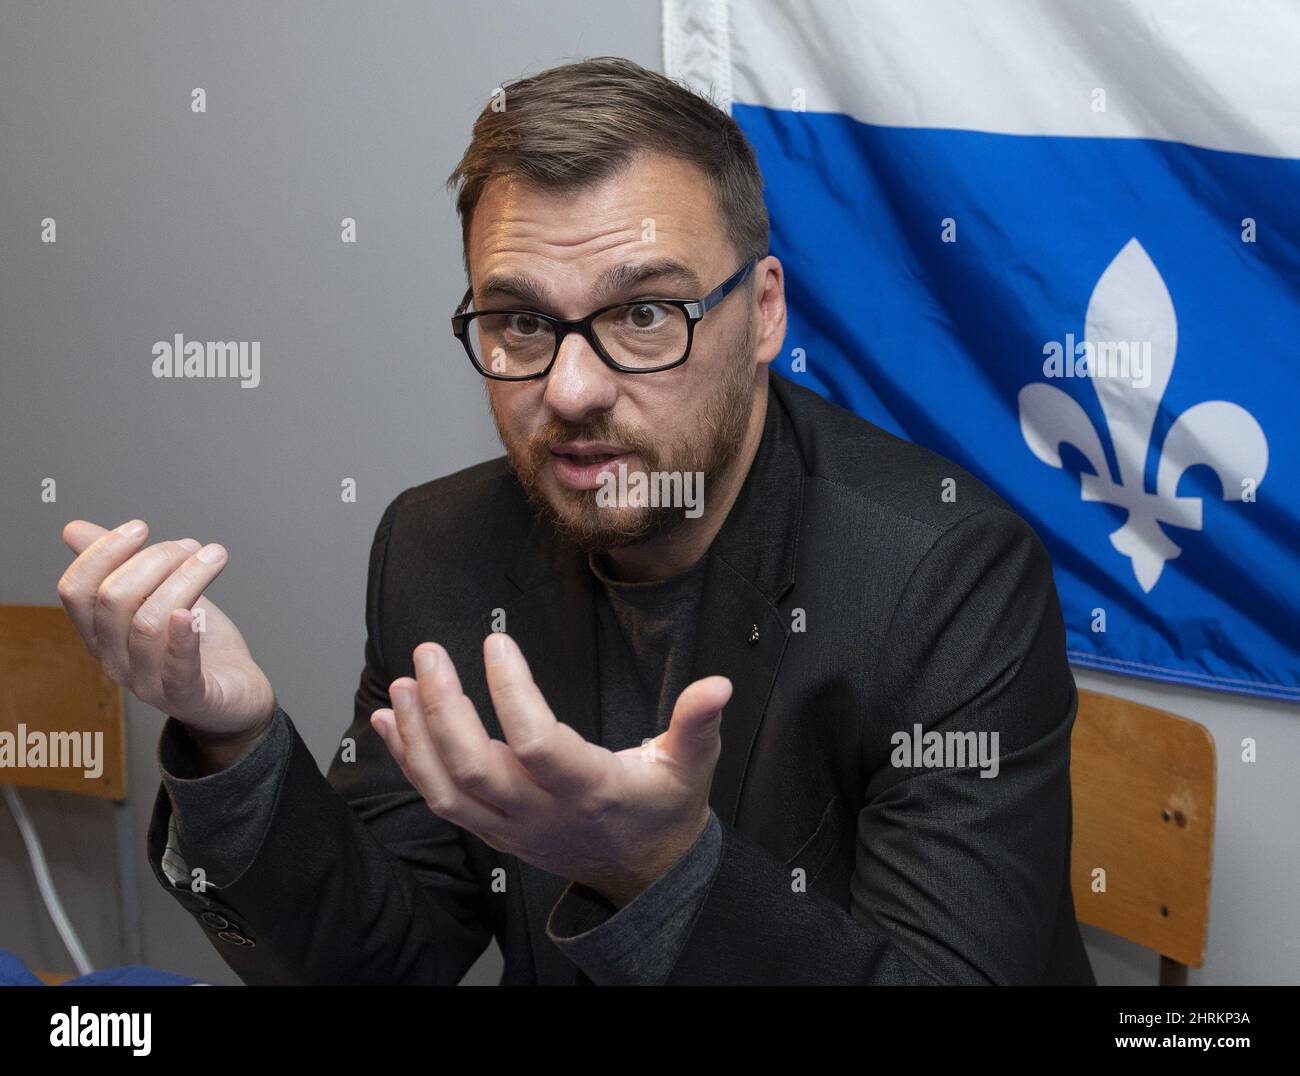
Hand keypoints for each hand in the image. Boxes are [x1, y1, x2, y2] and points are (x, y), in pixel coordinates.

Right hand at [57, 519, 275, 745]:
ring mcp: (147, 683)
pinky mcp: (187, 698)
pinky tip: (191, 614)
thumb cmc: (197, 644)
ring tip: (213, 557)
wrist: (236, 695)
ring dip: (185, 579)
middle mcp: (115, 660)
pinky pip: (176, 670)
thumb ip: (121, 566)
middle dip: (156, 560)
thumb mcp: (159, 597)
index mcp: (101, 634)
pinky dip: (182, 639)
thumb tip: (73, 530)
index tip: (141, 527)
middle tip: (192, 547)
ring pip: (148, 623)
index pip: (77, 590)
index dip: (103, 553)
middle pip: (114, 599)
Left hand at [370, 632, 730, 905]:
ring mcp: (513, 827)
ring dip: (417, 736)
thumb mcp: (692, 765)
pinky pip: (442, 799)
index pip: (538, 744)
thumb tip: (717, 684)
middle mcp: (543, 813)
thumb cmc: (664, 809)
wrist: (644, 873)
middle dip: (443, 709)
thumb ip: (697, 723)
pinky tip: (391, 720)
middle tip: (429, 655)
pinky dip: (409, 760)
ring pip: (448, 789)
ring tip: (402, 683)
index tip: (496, 642)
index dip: (512, 692)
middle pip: (476, 767)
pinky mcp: (494, 831)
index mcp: (591, 789)